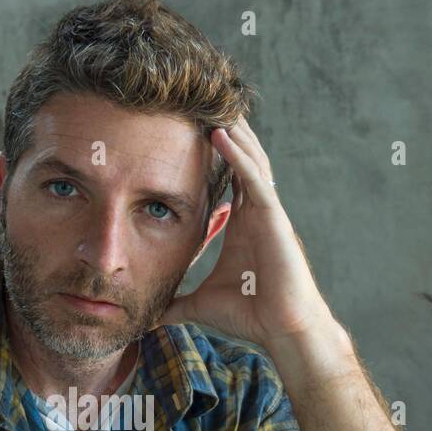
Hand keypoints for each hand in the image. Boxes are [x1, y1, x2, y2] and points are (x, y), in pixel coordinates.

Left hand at [158, 118, 340, 348]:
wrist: (282, 330)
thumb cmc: (251, 316)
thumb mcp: (201, 305)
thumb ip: (177, 304)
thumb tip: (149, 316)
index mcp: (243, 223)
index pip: (227, 177)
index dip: (213, 152)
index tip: (189, 129)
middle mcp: (257, 212)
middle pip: (241, 159)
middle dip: (224, 129)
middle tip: (200, 100)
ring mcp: (268, 213)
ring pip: (250, 160)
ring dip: (231, 131)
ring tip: (210, 103)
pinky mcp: (275, 219)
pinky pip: (255, 180)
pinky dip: (239, 157)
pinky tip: (221, 136)